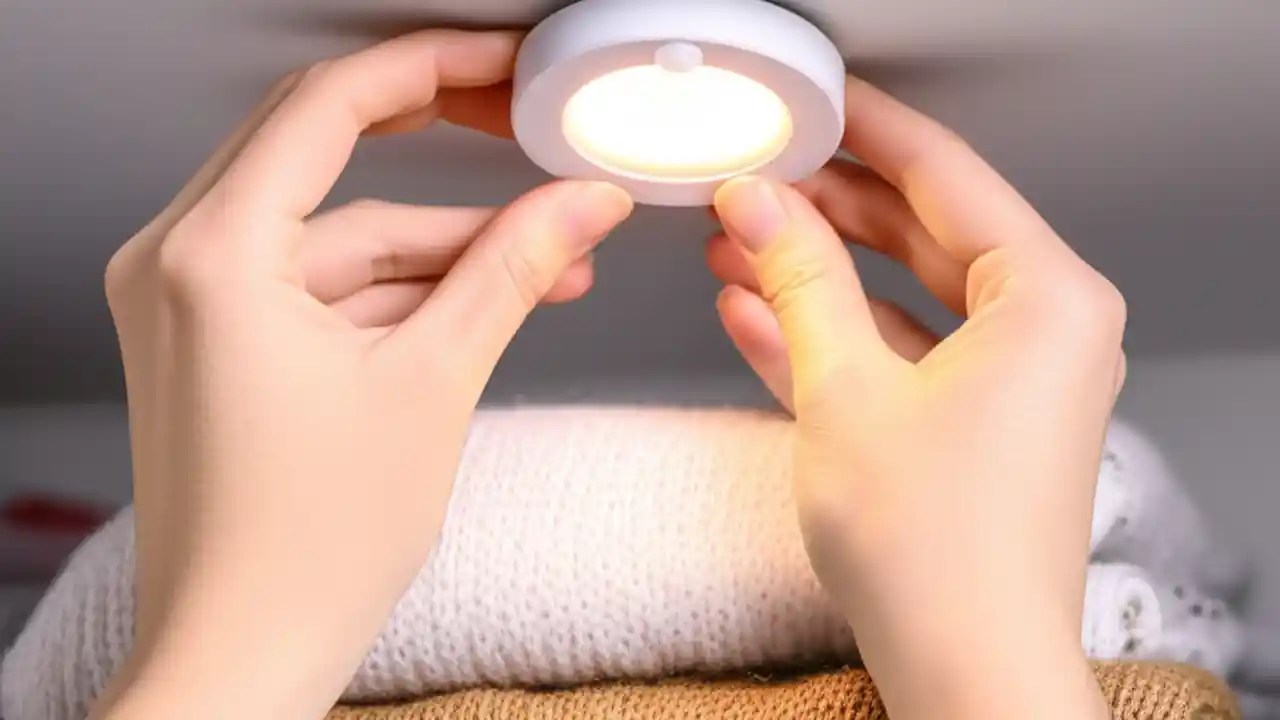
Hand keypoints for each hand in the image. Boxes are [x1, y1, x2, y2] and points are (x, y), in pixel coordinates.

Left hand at [94, 30, 631, 719]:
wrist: (242, 656)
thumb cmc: (306, 551)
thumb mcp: (433, 384)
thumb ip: (513, 272)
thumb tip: (580, 204)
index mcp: (213, 256)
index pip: (329, 107)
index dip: (429, 69)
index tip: (498, 65)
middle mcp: (179, 265)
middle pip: (323, 154)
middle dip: (439, 148)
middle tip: (522, 130)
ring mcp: (191, 306)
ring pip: (334, 234)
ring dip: (437, 245)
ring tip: (544, 260)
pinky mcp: (216, 344)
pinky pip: (316, 285)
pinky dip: (396, 290)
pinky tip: (479, 303)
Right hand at [708, 77, 1122, 719]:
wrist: (963, 675)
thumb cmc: (937, 554)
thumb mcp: (844, 388)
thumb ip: (797, 278)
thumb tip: (756, 201)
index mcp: (1046, 299)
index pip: (944, 175)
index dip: (864, 132)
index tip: (812, 105)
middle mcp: (1045, 333)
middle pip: (921, 232)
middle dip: (826, 209)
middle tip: (755, 178)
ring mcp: (1010, 382)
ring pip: (901, 297)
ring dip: (816, 272)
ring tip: (735, 240)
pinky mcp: (971, 426)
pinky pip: (898, 355)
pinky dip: (832, 335)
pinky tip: (756, 312)